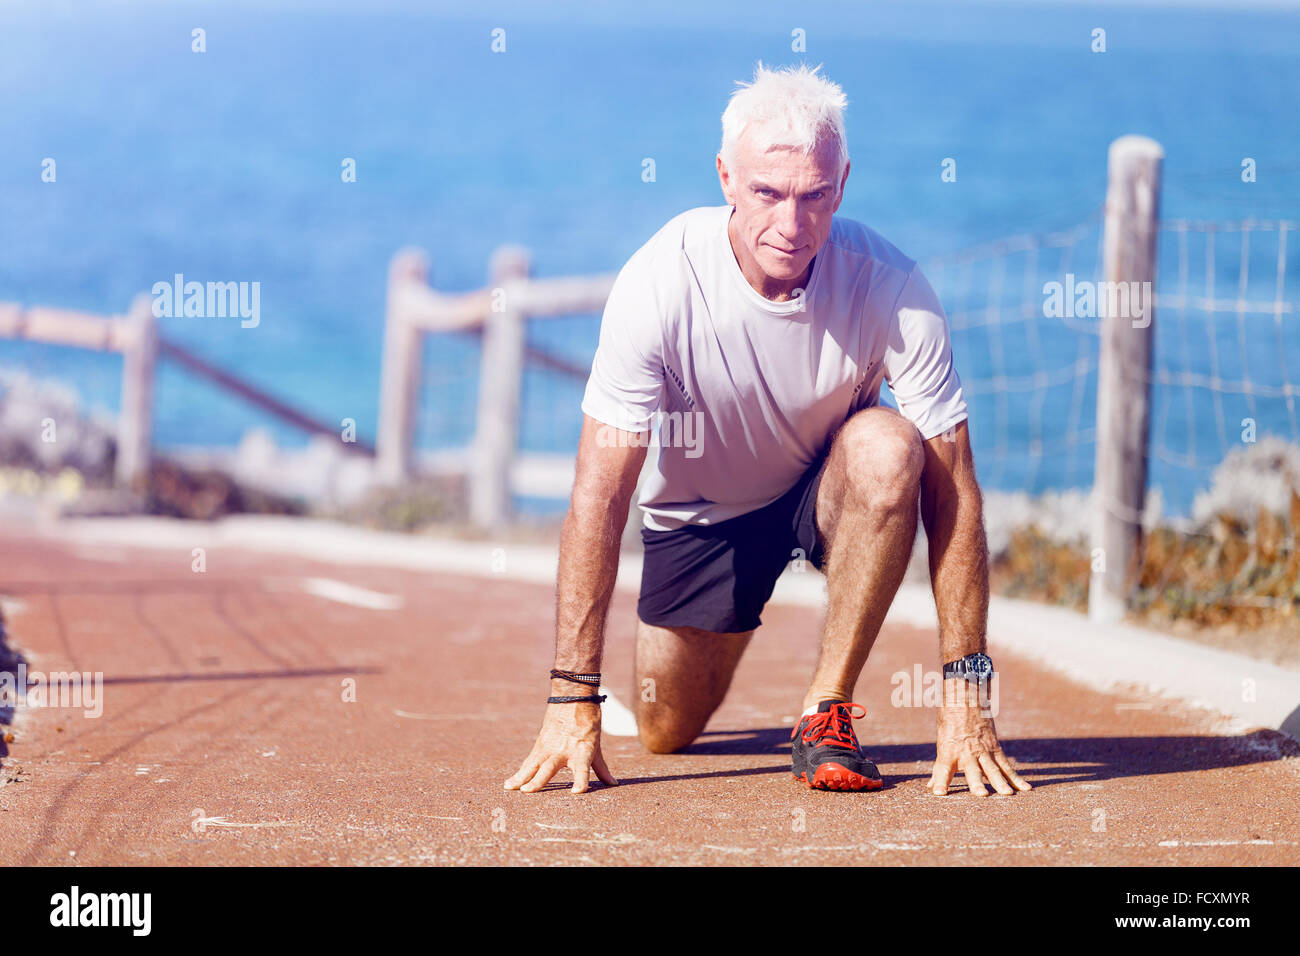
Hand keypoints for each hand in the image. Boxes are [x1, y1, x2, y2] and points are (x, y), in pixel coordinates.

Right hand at [504, 696, 618, 794]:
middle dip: (538, 780)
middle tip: (528, 791)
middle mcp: (564, 750)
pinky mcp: (541, 743)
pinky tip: (512, 782)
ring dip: (521, 776)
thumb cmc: (588, 723)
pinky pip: (530, 761)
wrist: (573, 697)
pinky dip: (522, 771)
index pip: (583, 769)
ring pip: (533, 764)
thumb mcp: (597, 746)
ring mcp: (550, 747)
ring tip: (510, 787)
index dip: (581, 780)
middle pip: (549, 768)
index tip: (578, 791)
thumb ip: (601, 768)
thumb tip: (613, 784)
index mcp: (582, 751)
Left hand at [928, 678, 1030, 795]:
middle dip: (976, 783)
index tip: (937, 793)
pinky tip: (1025, 788)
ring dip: (1000, 782)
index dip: (940, 781)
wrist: (965, 698)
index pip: (942, 769)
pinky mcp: (995, 748)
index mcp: (948, 750)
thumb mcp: (941, 742)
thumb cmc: (949, 722)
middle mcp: (966, 752)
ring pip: (993, 769)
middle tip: (981, 795)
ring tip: (1006, 794)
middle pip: (972, 770)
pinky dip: (1016, 778)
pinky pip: (1006, 765)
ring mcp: (983, 750)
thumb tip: (931, 787)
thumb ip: (939, 768)